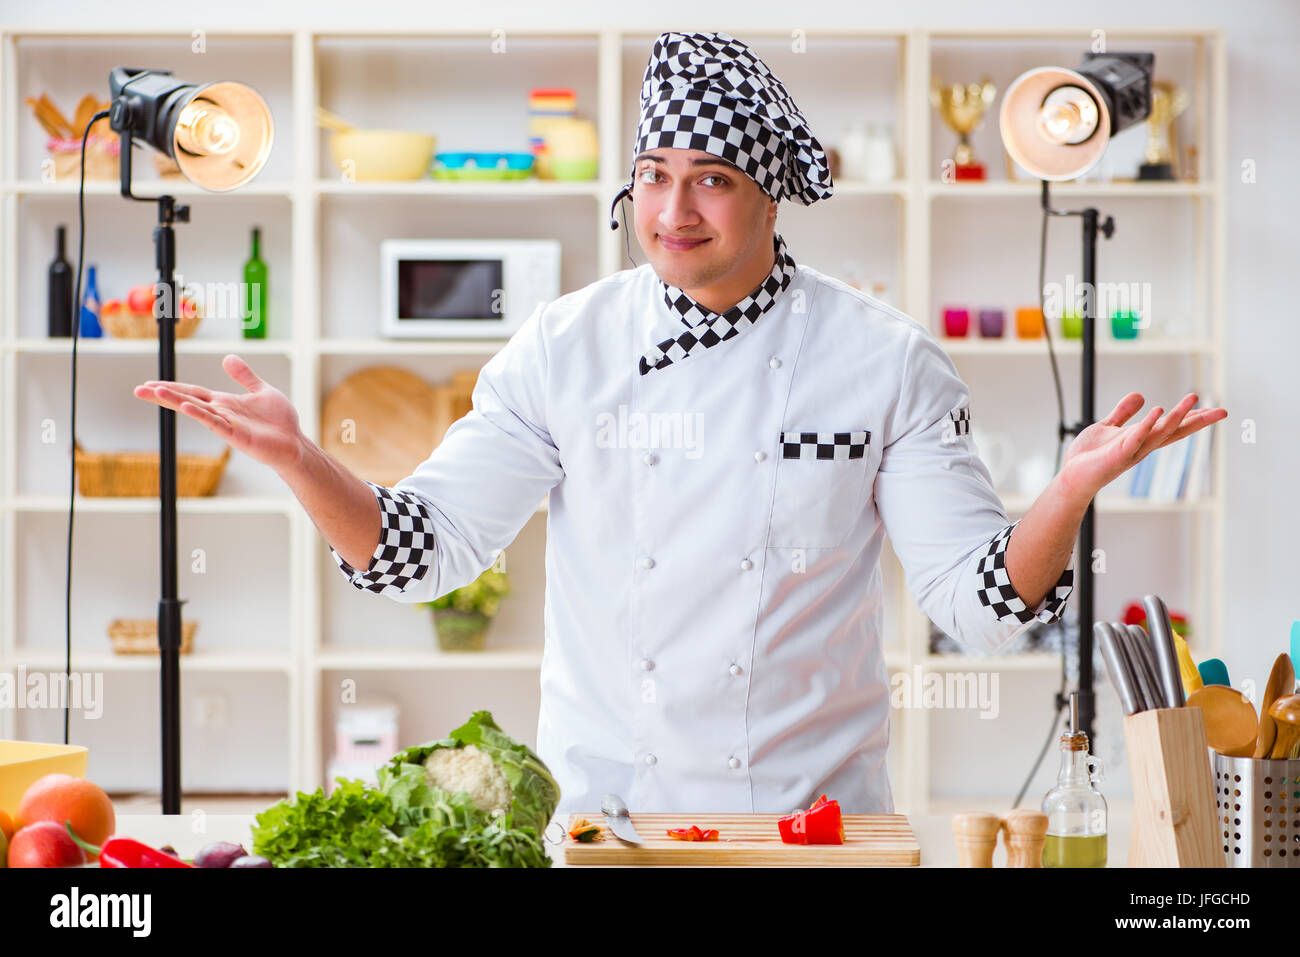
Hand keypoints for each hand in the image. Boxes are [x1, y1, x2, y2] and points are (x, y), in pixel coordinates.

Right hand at [133, 354, 303, 472]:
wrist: (295, 443)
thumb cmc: (279, 421)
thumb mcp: (262, 390)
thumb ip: (244, 376)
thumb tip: (227, 357)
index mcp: (224, 402)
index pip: (192, 392)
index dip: (172, 387)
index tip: (149, 383)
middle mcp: (221, 413)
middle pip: (187, 399)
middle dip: (163, 394)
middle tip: (138, 389)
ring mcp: (227, 425)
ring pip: (197, 410)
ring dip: (176, 401)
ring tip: (154, 392)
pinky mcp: (237, 436)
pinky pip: (216, 423)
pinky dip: (201, 414)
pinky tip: (187, 407)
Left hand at [1058, 392, 1226, 500]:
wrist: (1071, 477)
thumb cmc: (1089, 456)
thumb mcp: (1108, 427)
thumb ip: (1123, 413)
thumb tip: (1140, 395)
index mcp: (1142, 439)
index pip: (1173, 427)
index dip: (1192, 418)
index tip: (1215, 410)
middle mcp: (1142, 446)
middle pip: (1175, 431)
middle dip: (1198, 421)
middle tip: (1223, 411)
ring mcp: (1132, 451)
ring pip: (1160, 432)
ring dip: (1177, 415)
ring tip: (1193, 397)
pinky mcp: (1117, 454)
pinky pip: (1135, 438)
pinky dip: (1147, 425)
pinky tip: (1158, 410)